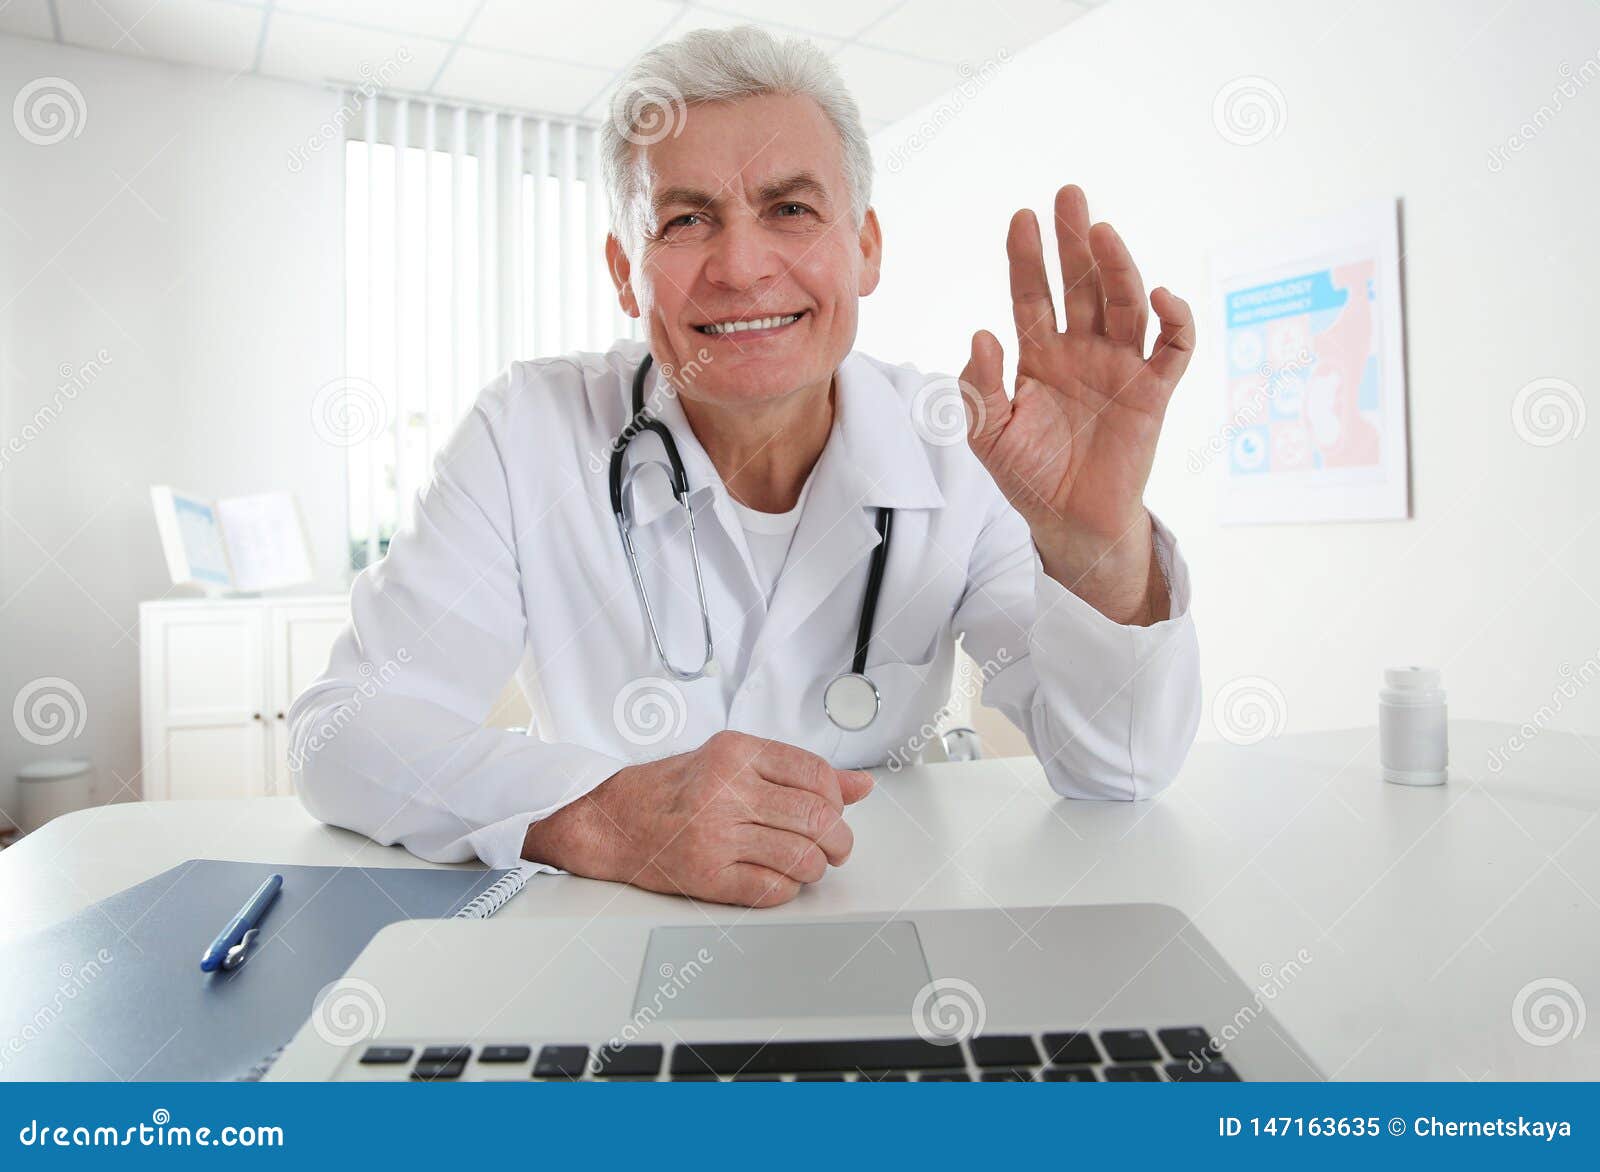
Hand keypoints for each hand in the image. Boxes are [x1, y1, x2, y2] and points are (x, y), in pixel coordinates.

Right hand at [521, 731, 873, 906]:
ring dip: (816, 867)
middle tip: (834, 847)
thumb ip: (797, 772)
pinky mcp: (706, 875)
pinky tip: (778, 879)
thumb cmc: (676, 789)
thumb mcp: (735, 762)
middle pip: (818, 818)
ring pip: (802, 857)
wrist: (614, 820)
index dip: (837, 799)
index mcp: (737, 752)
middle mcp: (725, 789)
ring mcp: (714, 834)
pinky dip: (788, 889)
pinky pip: (773, 889)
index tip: (833, 812)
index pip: (816, 774)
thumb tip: (859, 786)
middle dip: (839, 840)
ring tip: (807, 864)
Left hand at [961, 185, 1194, 623]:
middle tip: (1069, 195)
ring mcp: (1120, 366)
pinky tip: (1162, 296)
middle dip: (1075, 241)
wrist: (1069, 522)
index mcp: (1039, 354)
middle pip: (1082, 284)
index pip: (1032, 294)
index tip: (1022, 217)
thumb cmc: (1027, 475)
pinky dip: (1175, 320)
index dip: (1027, 257)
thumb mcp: (988, 434)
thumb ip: (978, 387)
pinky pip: (1172, 348)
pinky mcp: (1153, 392)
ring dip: (1118, 267)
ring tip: (1104, 233)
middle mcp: (1081, 350)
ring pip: (1124, 304)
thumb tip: (981, 334)